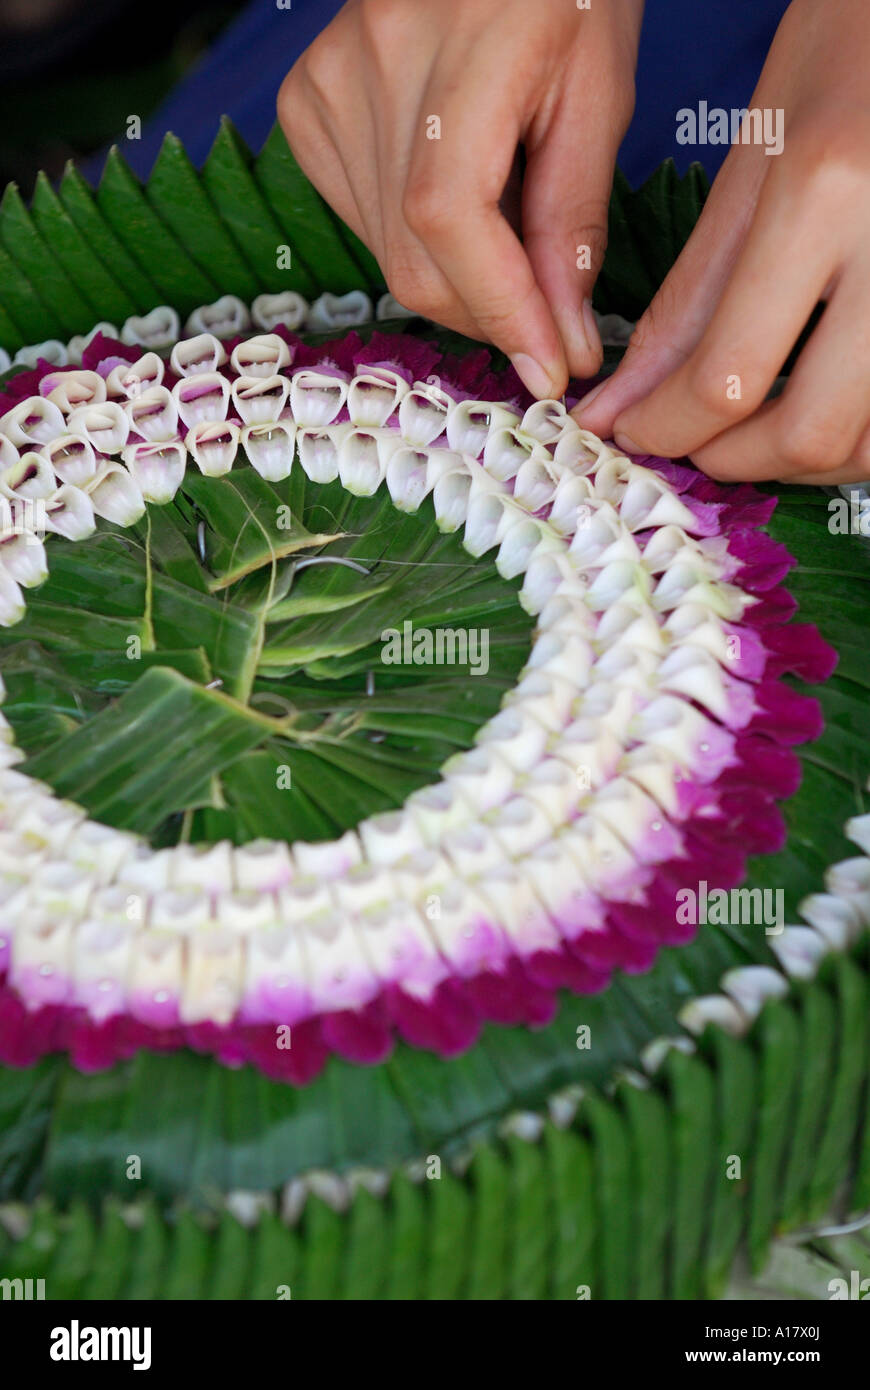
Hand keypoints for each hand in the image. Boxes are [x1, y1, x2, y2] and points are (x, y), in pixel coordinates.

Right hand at [278, 0, 642, 398]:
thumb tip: (563, 344)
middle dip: (489, 314)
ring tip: (509, 221)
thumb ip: (573, 224)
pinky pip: (363, 221)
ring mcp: (324, 84)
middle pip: (413, 256)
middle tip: (548, 326)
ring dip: (459, 278)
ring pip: (388, 253)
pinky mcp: (305, 104)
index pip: (451, 216)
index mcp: (462, 42)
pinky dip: (418, 242)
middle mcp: (370, 61)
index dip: (501, 309)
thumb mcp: (600, 97)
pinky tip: (456, 196)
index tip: (553, 368)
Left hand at [575, 0, 869, 484]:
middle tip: (694, 442)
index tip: (633, 431)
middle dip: (733, 458)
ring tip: (753, 428)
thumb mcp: (758, 152)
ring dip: (800, 458)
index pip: (727, 373)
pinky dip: (857, 431)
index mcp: (825, 190)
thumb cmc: (856, 41)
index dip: (667, 427)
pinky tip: (818, 403)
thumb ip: (692, 290)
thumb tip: (627, 400)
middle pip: (810, 431)